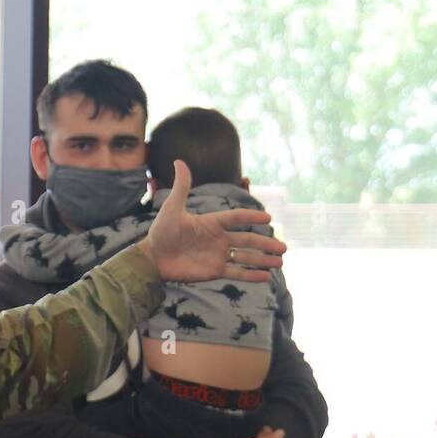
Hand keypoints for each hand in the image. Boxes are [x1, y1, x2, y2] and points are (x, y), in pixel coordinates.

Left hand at [141, 160, 285, 283]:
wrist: (153, 259)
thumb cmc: (161, 232)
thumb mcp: (172, 209)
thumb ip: (181, 188)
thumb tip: (179, 161)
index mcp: (212, 223)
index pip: (236, 218)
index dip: (251, 216)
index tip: (268, 218)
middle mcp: (218, 239)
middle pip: (247, 240)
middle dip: (265, 243)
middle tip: (283, 247)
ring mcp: (217, 255)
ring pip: (245, 257)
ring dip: (263, 259)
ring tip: (280, 261)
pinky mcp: (214, 271)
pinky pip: (236, 273)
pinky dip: (250, 275)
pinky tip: (265, 276)